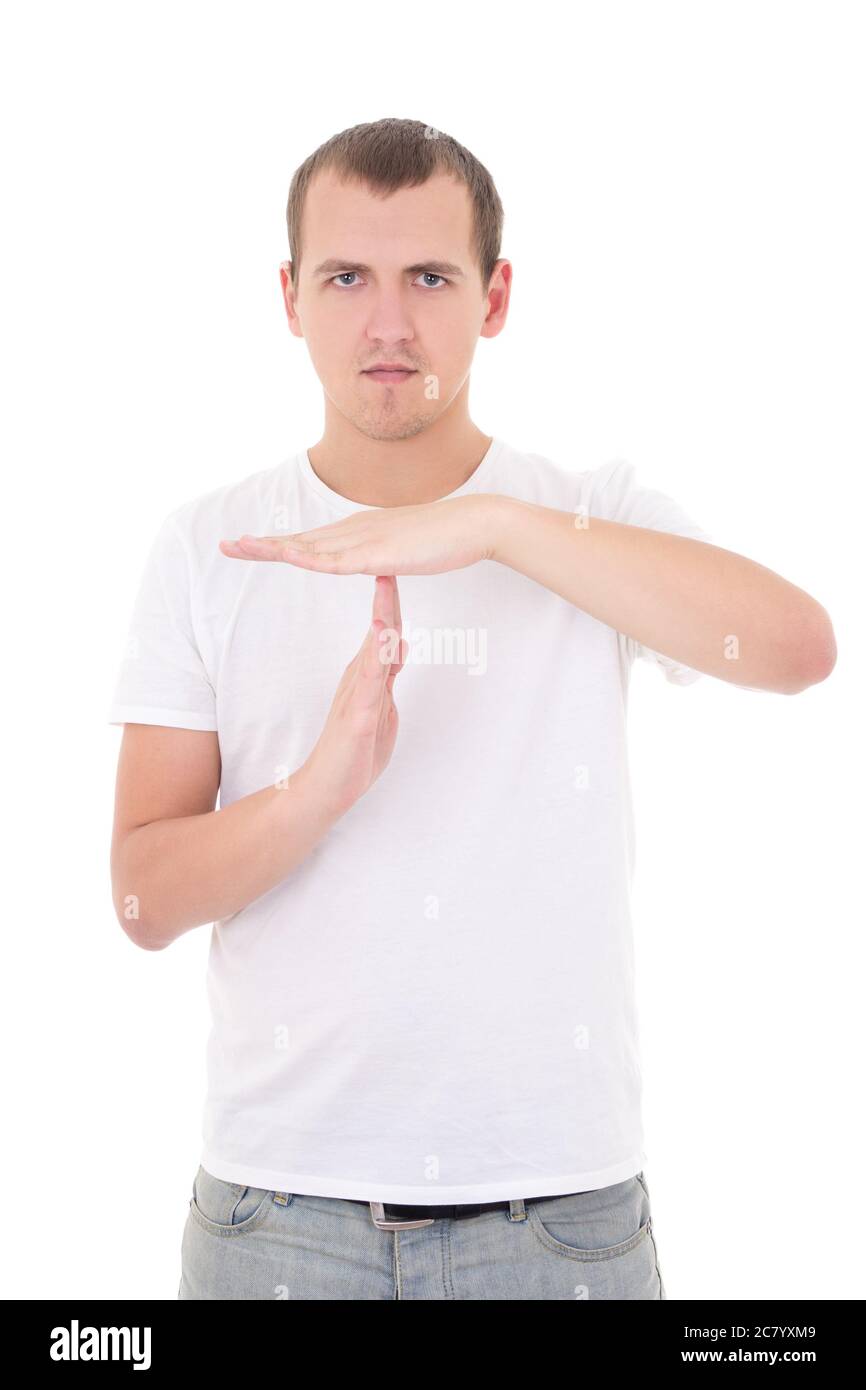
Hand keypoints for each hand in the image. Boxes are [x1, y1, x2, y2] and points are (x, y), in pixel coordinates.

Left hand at [218, 494, 501, 574]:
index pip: (309, 540)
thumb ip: (381, 552)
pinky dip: (308, 558)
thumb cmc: (443, 537)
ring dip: (274, 547)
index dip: (277, 544)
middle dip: (261, 544)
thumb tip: (371, 559)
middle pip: (300, 540)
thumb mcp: (402, 547)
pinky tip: (287, 557)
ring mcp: (364, 540)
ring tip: (240, 546)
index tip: (247, 545)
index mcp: (358, 531)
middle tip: (225, 545)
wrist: (473, 523)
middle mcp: (354, 530)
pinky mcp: (378, 553)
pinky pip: (336, 560)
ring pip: (310, 547)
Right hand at [302, 575, 405, 816]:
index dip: (393, 602)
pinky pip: (369, 681)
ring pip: (374, 648)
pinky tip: (381, 635)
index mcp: (368, 675)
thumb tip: (399, 648)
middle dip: (388, 596)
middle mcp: (360, 677)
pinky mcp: (357, 715)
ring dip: (382, 616)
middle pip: (380, 631)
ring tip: (386, 584)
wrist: (324, 789)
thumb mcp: (379, 709)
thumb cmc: (353, 754)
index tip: (398, 570)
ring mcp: (357, 694)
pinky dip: (377, 656)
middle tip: (391, 559)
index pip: (385, 632)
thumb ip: (386, 678)